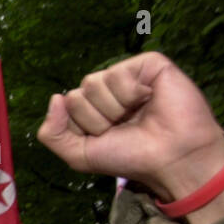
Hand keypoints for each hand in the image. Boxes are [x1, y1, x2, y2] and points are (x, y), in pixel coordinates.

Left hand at [37, 52, 223, 223]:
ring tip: (137, 116)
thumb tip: (55, 98)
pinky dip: (129, 94)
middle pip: (77, 95)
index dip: (84, 128)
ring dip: (113, 109)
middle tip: (125, 127)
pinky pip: (117, 74)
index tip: (108, 138)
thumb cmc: (131, 157)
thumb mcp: (80, 156)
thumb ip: (53, 134)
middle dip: (96, 120)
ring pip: (93, 83)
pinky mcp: (148, 64)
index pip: (68, 105)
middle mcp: (108, 90)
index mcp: (93, 107)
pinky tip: (148, 100)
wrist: (170, 159)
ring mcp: (127, 75)